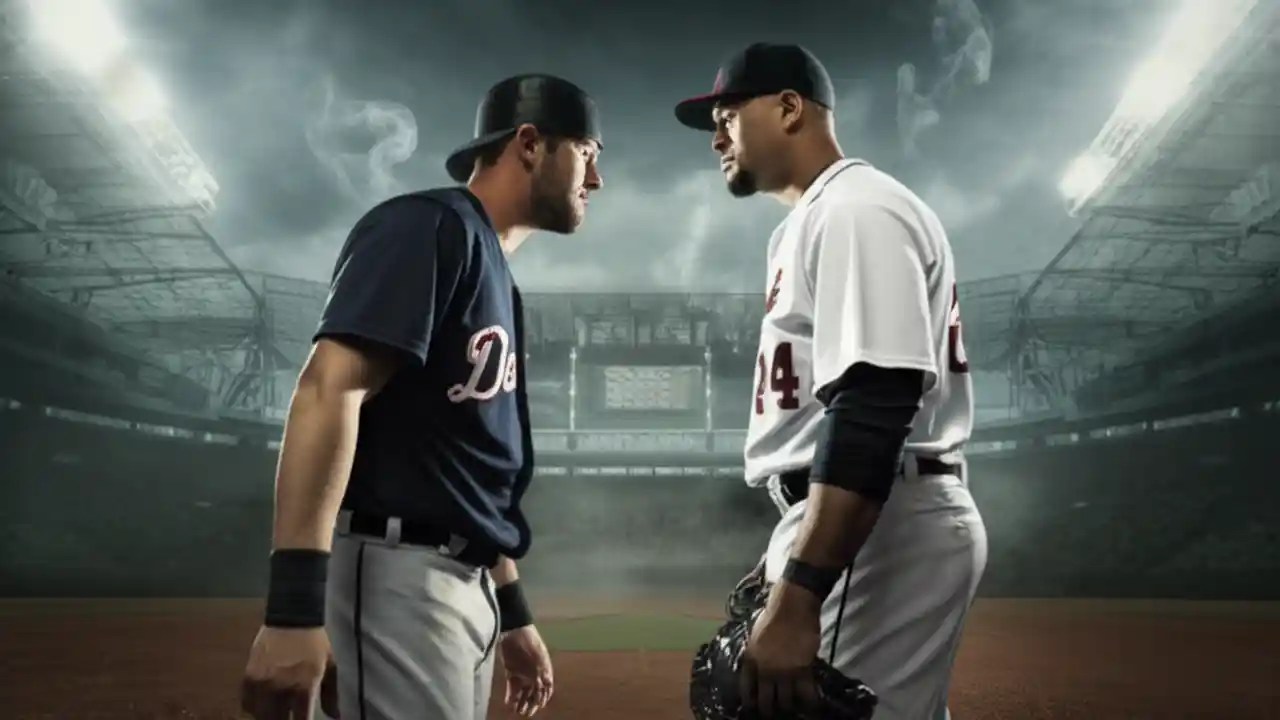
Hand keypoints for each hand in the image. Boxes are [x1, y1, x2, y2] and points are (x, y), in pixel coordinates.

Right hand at [240, 625, 337, 718]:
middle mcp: (282, 690)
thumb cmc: (315, 642)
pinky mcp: (249, 676)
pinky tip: (263, 702)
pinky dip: (253, 706)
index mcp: (304, 688)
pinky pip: (246, 703)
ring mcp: (263, 684)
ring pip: (260, 715)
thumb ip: (332, 694)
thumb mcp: (330, 666)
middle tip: (287, 716)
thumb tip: (336, 717)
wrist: (292, 617)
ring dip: (268, 715)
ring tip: (275, 711)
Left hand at [498, 625, 553, 716]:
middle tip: (525, 713)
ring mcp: (522, 673)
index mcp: (544, 671)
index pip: (545, 690)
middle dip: (530, 704)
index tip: (538, 708)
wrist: (514, 631)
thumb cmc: (530, 646)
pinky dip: (511, 696)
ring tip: (517, 711)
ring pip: (523, 692)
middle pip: (534, 692)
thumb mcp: (539, 663)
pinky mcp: (511, 671)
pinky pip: (512, 687)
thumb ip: (541, 680)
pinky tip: (509, 703)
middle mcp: (534, 674)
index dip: (542, 700)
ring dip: (520, 702)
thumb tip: (543, 697)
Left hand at [739, 583, 821, 717]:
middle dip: (768, 710)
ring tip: (791, 710)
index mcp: (751, 659)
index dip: (748, 699)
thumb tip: (761, 666)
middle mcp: (765, 669)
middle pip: (765, 699)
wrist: (792, 606)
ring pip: (785, 699)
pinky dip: (809, 700)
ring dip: (788, 706)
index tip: (751, 707)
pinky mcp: (802, 668)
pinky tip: (811, 705)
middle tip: (771, 714)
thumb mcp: (756, 635)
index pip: (746, 687)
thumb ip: (757, 653)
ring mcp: (784, 671)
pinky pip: (805, 691)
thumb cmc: (773, 614)